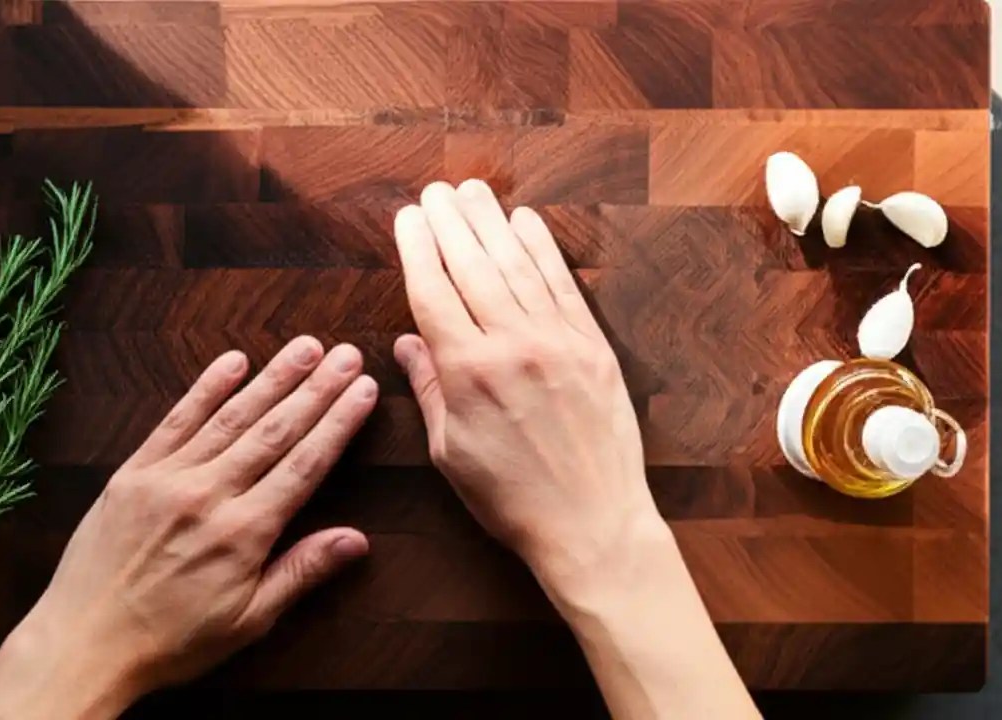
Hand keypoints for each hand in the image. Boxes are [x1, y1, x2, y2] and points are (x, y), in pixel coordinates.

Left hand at [0, 339, 377, 718]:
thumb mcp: (248, 621)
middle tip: (347, 355)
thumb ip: (302, 572)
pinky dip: (205, 389)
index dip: (338, 424)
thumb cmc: (171, 642)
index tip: (364, 390)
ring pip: (231, 418)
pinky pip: (175, 421)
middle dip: (316, 389)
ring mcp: (167, 478)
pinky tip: (232, 361)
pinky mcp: (132, 473)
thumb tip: (357, 539)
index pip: (304, 465)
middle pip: (274, 431)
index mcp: (242, 534)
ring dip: (272, 378)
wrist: (83, 644)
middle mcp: (207, 495)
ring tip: (306, 347)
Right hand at [392, 180, 667, 591]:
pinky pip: (563, 286)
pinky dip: (543, 250)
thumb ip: (428, 388)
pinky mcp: (593, 348)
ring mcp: (558, 343)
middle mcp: (513, 347)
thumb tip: (407, 342)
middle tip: (436, 190)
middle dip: (450, 223)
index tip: (407, 218)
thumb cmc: (512, 499)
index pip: (433, 292)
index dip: (417, 249)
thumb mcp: (451, 452)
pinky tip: (527, 223)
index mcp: (468, 374)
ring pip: (518, 266)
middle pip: (473, 267)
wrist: (592, 524)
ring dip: (492, 223)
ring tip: (473, 191)